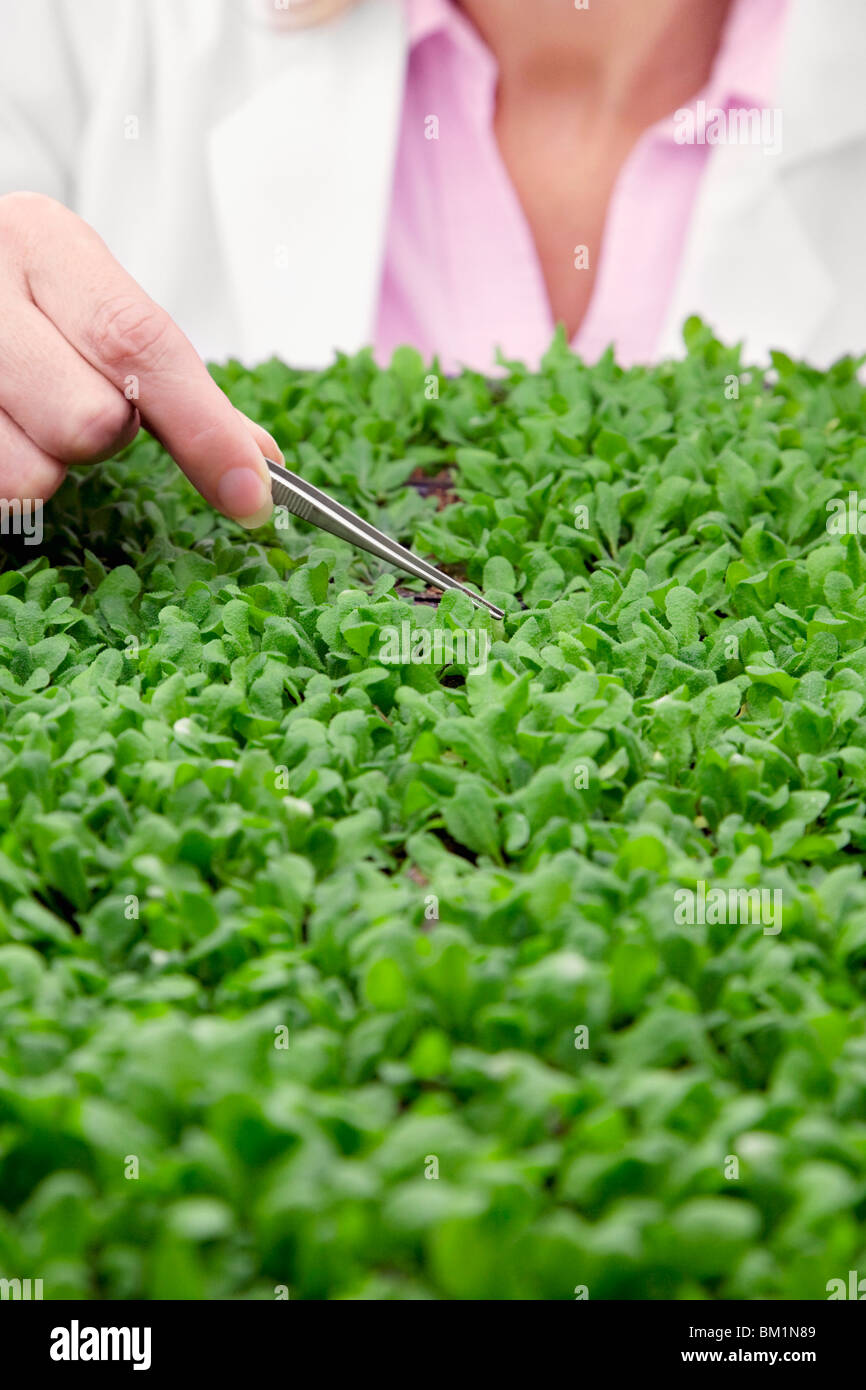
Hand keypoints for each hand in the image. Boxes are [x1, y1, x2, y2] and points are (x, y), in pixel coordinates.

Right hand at [0, 192, 276, 525]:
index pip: (140, 344)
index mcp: (40, 240)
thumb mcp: (95, 306)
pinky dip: (9, 478)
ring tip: (30, 416)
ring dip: (49, 466)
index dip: (205, 428)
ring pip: (32, 473)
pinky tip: (5, 431)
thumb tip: (262, 464)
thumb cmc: (25, 300)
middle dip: (106, 436)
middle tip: (85, 404)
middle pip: (91, 422)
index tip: (252, 492)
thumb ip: (180, 387)